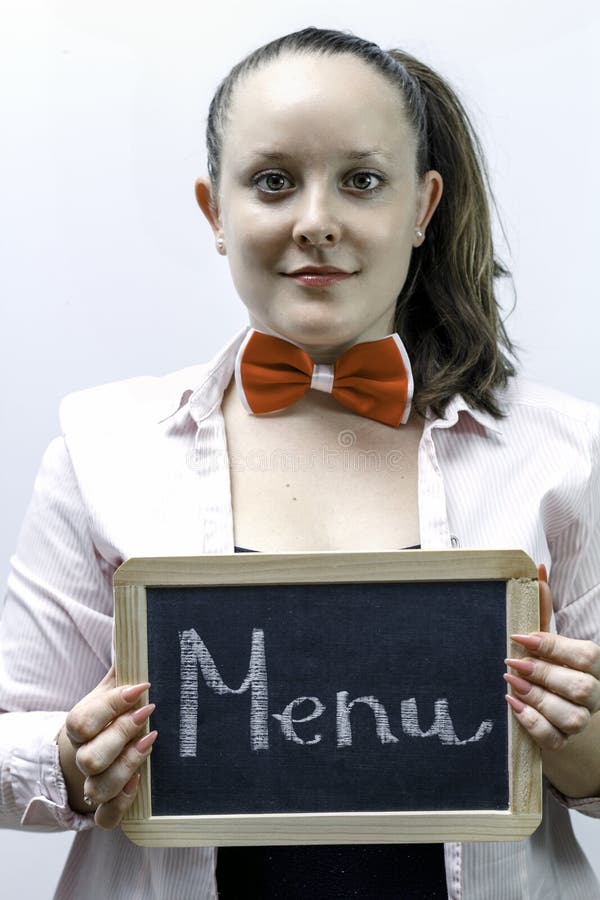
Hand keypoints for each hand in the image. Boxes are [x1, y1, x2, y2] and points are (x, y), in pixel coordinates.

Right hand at [58, 664, 156, 827]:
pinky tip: (139, 783)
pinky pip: (106, 817)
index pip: (82, 721)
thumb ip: (121, 667)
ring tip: (149, 744)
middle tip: (147, 715)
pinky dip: (122, 803)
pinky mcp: (104, 806)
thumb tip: (129, 635)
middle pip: (90, 758)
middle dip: (121, 736)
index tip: (143, 688)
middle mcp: (82, 757)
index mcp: (81, 726)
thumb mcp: (111, 688)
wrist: (95, 747)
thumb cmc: (109, 714)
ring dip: (127, 767)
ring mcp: (91, 783)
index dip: (111, 706)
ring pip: (99, 787)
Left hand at [504, 565, 599, 750]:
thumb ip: (543, 610)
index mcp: (594, 665)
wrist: (547, 711)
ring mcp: (580, 721)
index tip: (521, 638)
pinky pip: (554, 739)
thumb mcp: (546, 638)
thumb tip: (537, 569)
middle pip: (580, 687)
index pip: (584, 655)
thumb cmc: (548, 666)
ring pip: (571, 717)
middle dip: (544, 673)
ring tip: (512, 684)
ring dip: (538, 699)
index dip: (553, 647)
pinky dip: (533, 723)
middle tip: (514, 663)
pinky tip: (514, 705)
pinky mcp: (563, 742)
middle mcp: (594, 694)